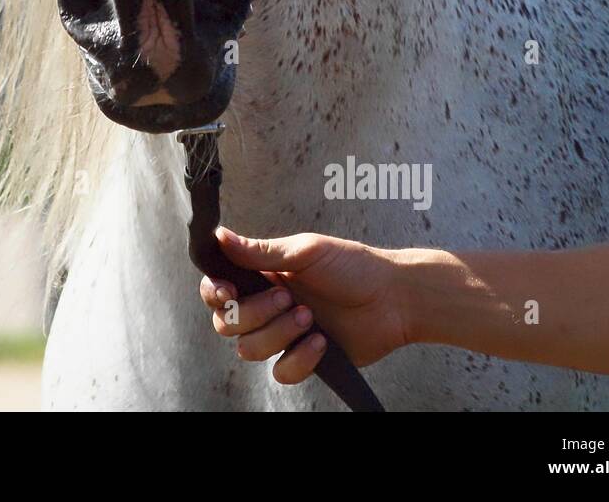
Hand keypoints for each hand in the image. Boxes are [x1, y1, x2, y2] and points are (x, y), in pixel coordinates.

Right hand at [199, 227, 411, 384]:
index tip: (229, 290)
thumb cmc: (353, 266)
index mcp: (261, 276)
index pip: (217, 289)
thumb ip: (260, 251)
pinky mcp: (303, 360)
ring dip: (277, 333)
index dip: (214, 293)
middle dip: (252, 313)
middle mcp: (266, 307)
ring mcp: (283, 336)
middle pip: (226, 324)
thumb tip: (219, 235)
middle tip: (287, 297)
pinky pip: (280, 372)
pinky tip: (321, 341)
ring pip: (249, 350)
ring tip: (310, 317)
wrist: (394, 299)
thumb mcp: (305, 252)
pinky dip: (299, 358)